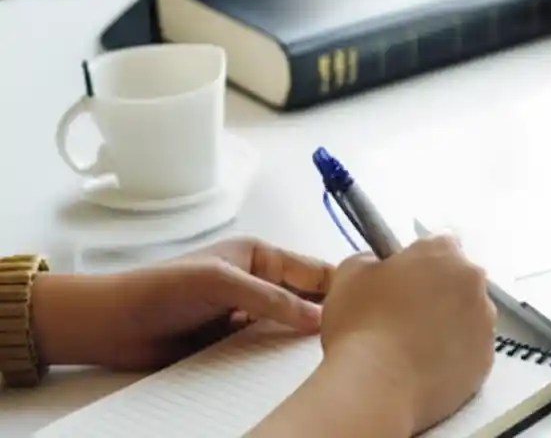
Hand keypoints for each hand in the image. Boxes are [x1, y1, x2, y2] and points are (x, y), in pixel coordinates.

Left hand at [32, 238, 333, 370]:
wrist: (112, 325)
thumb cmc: (161, 289)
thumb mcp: (221, 282)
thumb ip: (272, 299)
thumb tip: (319, 318)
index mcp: (261, 255)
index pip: (314, 270)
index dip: (340, 286)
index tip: (364, 307)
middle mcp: (258, 282)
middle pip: (307, 299)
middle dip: (326, 315)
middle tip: (351, 335)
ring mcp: (246, 314)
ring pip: (290, 326)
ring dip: (302, 339)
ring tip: (329, 353)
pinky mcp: (233, 342)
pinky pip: (266, 349)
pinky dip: (279, 356)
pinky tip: (292, 367)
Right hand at [259, 235, 496, 434]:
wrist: (376, 388)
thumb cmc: (360, 325)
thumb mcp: (350, 273)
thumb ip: (372, 260)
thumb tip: (381, 266)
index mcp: (444, 253)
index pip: (439, 244)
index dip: (418, 262)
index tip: (400, 282)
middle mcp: (474, 283)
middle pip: (458, 280)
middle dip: (437, 292)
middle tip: (404, 317)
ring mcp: (485, 323)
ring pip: (468, 316)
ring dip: (448, 324)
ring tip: (413, 348)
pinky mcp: (486, 360)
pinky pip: (471, 350)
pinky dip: (454, 356)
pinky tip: (425, 368)